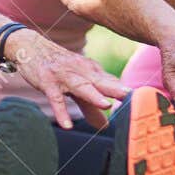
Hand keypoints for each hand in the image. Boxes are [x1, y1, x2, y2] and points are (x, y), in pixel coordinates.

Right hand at [7, 30, 127, 128]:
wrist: (30, 47)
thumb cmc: (57, 66)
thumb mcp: (75, 84)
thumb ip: (90, 106)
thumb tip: (105, 126)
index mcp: (91, 71)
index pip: (112, 83)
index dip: (126, 92)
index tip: (144, 101)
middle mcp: (81, 72)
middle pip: (101, 82)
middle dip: (117, 89)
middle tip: (133, 97)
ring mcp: (64, 77)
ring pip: (81, 86)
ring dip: (93, 95)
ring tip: (106, 104)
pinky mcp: (48, 82)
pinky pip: (56, 99)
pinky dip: (61, 112)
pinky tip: (67, 125)